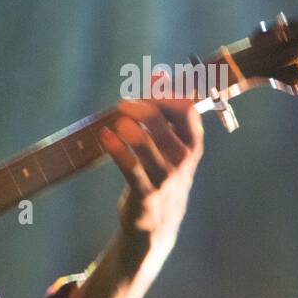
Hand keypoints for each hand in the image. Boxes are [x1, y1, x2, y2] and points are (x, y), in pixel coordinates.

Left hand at [99, 79, 203, 253]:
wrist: (156, 225)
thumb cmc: (161, 176)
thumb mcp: (169, 146)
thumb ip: (165, 111)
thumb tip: (159, 73)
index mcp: (192, 145)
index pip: (185, 109)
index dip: (163, 93)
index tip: (145, 89)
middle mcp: (182, 160)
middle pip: (160, 121)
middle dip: (138, 107)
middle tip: (122, 105)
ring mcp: (165, 178)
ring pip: (144, 142)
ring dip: (126, 126)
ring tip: (115, 120)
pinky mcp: (145, 194)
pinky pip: (129, 167)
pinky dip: (116, 148)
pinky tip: (105, 136)